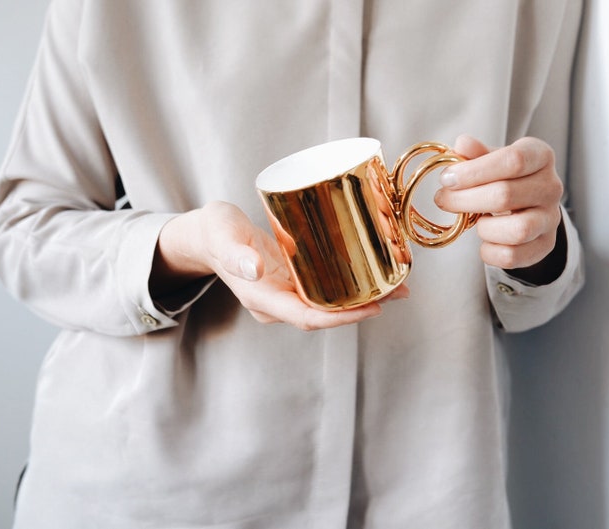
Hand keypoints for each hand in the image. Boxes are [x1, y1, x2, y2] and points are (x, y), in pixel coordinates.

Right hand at [153, 201, 407, 329]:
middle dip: (364, 306)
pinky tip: (373, 270)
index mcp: (263, 299)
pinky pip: (327, 288)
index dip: (343, 317)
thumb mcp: (221, 235)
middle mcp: (279, 302)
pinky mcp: (295, 280)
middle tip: (400, 290)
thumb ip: (234, 252)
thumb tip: (255, 270)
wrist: (208, 236)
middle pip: (328, 313)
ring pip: (331, 302)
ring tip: (398, 281)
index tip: (375, 307)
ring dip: (364, 295)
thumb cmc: (214, 233)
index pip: (308, 318)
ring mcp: (288, 293)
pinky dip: (352, 282)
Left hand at [434, 135, 563, 270]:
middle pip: (505, 195)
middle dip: (464, 200)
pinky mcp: (544, 245)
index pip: (513, 160)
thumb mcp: (492, 158)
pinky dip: (489, 252)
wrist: (528, 205)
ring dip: (484, 228)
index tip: (447, 178)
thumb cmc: (505, 177)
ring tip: (473, 221)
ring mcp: (550, 218)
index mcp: (540, 156)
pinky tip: (484, 240)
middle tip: (443, 199)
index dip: (474, 171)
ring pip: (517, 230)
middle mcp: (551, 187)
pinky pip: (512, 256)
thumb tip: (462, 144)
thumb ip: (476, 153)